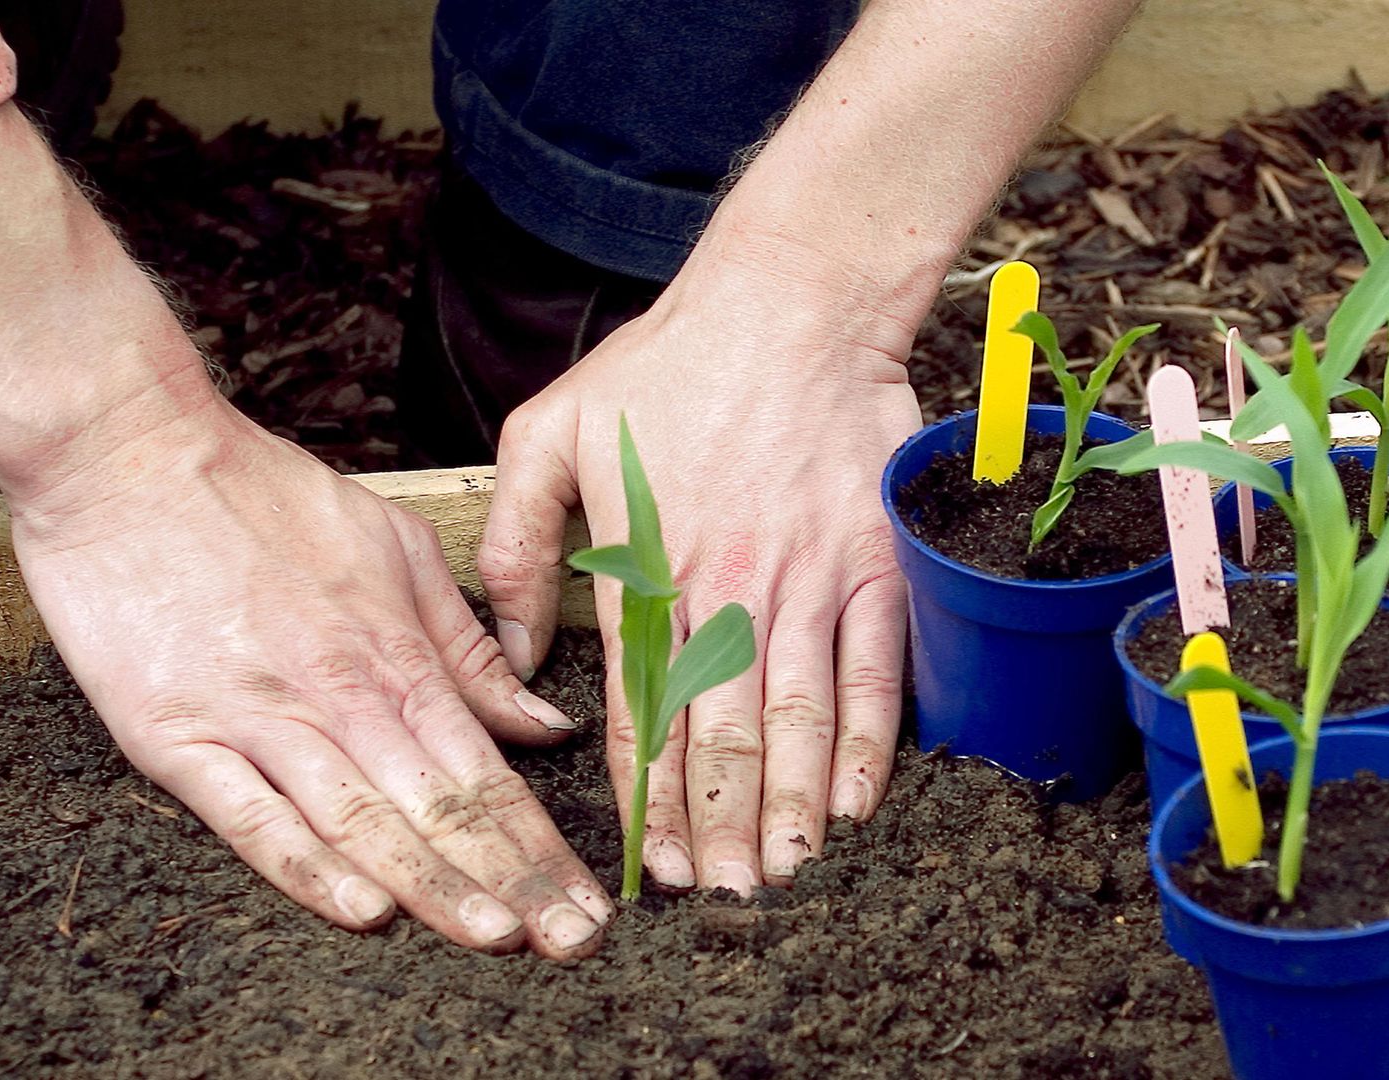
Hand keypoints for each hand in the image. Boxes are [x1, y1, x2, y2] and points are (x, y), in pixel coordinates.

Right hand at [7, 398, 613, 960]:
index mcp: (399, 656)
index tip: (589, 902)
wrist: (130, 454)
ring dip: (435, 887)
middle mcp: (340, 697)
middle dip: (514, 883)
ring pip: (363, 823)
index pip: (490, 773)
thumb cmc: (268, 496)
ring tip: (498, 938)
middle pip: (441, 809)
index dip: (544, 845)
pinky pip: (249, 816)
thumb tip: (545, 724)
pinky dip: (306, 866)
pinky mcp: (173, 733)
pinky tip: (361, 909)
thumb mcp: (399, 548)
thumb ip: (469, 649)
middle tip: (572, 944)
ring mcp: (257, 718)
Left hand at [479, 244, 919, 892]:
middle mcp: (724, 586)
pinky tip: (856, 797)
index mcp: (644, 567)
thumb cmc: (671, 363)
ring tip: (782, 871)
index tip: (649, 861)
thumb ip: (517, 540)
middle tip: (722, 894)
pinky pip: (874, 666)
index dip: (645, 796)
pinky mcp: (874, 559)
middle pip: (718, 732)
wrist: (792, 297)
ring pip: (795, 715)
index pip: (638, 709)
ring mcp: (808, 576)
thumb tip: (514, 647)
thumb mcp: (553, 429)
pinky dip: (868, 737)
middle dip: (717, 825)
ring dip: (787, 802)